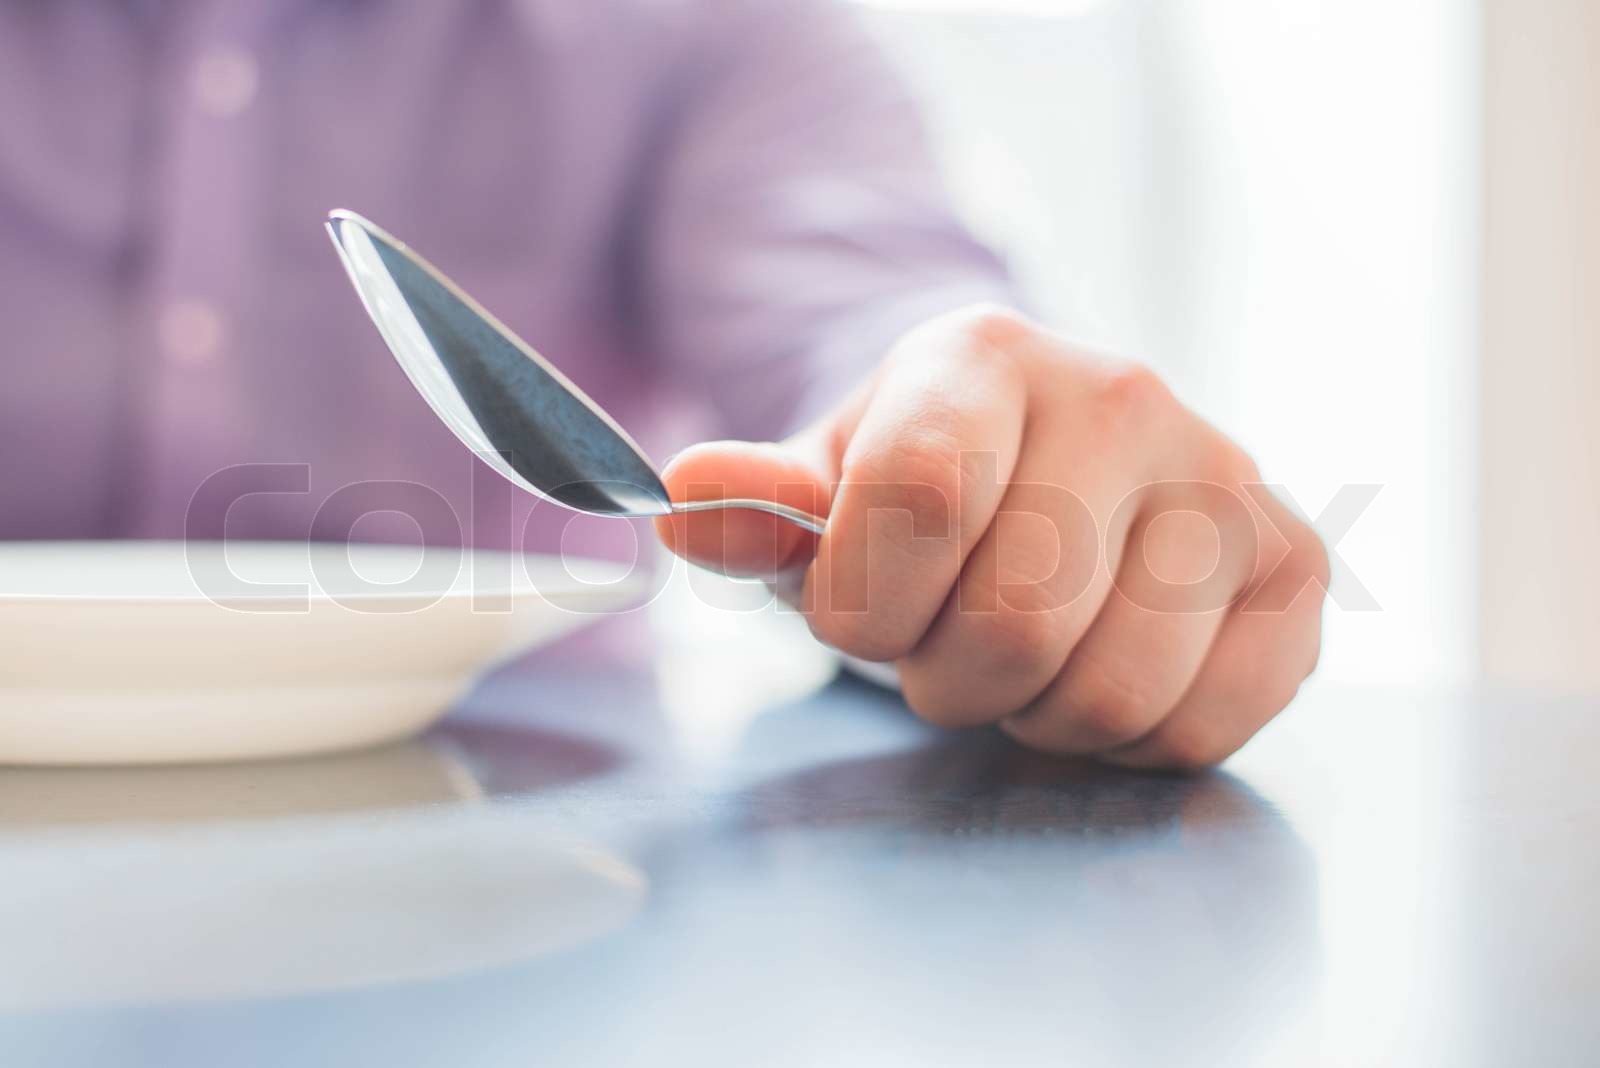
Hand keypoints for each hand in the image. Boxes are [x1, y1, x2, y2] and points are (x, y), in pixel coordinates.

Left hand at [654, 306, 1328, 767]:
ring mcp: (1226, 476)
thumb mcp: (825, 488)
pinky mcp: (1295, 566)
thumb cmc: (919, 488)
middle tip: (943, 649)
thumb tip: (683, 502)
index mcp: (985, 356)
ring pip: (1113, 689)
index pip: (918, 500)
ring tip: (1023, 659)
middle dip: (947, 677)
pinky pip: (1201, 725)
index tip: (861, 615)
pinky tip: (1099, 672)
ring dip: (1034, 715)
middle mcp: (1124, 395)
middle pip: (1018, 620)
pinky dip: (1125, 742)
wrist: (1046, 463)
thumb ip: (758, 507)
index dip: (866, 604)